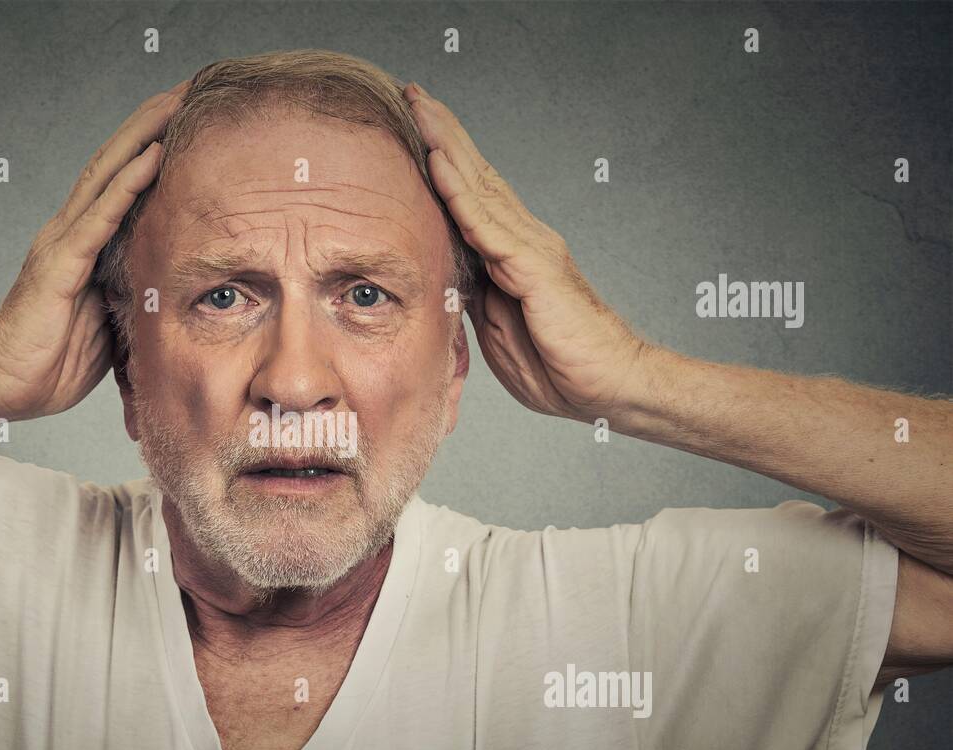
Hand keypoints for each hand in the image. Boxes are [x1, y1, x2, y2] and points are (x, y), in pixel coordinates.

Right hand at [0, 78, 190, 419]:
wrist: (2, 385)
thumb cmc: (52, 360)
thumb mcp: (107, 321)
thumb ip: (129, 293)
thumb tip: (169, 288)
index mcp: (80, 245)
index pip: (118, 184)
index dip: (148, 149)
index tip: (184, 121)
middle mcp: (68, 232)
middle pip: (112, 164)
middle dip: (149, 125)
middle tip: (185, 90)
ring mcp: (62, 245)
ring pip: (106, 177)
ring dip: (142, 138)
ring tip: (173, 104)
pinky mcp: (58, 266)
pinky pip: (98, 219)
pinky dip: (126, 186)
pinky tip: (151, 158)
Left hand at [404, 81, 651, 421]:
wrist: (608, 386)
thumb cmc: (560, 366)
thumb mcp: (499, 329)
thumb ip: (476, 295)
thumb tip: (447, 274)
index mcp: (513, 253)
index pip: (472, 196)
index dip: (444, 160)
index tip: (413, 128)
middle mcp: (524, 239)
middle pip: (476, 175)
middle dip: (442, 132)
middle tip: (412, 92)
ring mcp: (530, 248)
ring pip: (479, 186)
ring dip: (446, 145)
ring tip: (419, 108)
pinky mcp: (534, 268)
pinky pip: (487, 224)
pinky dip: (460, 191)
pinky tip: (438, 162)